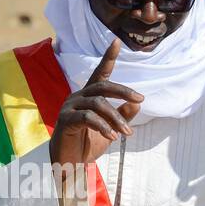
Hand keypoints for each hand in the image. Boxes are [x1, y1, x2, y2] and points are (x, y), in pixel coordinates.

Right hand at [49, 39, 142, 168]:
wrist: (69, 164)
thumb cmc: (88, 144)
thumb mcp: (111, 130)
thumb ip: (123, 116)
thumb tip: (137, 102)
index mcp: (88, 96)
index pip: (100, 73)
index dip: (108, 57)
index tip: (116, 41)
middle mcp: (78, 97)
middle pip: (102, 86)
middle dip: (123, 91)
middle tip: (140, 98)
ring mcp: (69, 107)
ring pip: (97, 103)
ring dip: (115, 118)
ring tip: (127, 133)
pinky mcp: (64, 120)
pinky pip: (87, 117)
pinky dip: (102, 126)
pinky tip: (112, 137)